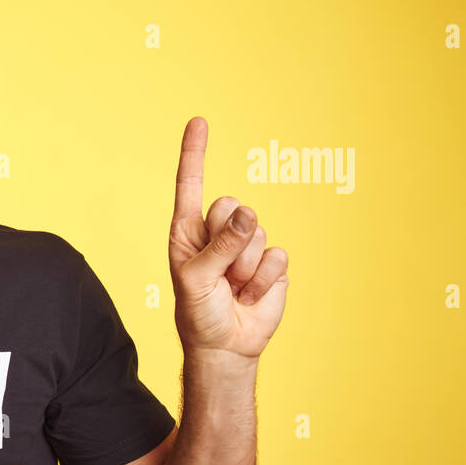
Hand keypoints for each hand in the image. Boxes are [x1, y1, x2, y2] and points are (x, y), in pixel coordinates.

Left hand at [169, 117, 288, 360]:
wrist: (226, 344)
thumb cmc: (198, 312)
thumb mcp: (195, 280)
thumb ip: (219, 246)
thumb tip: (247, 214)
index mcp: (189, 231)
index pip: (191, 185)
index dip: (195, 153)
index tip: (199, 121)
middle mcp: (218, 231)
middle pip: (230, 206)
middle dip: (226, 241)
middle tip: (218, 272)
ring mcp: (247, 244)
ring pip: (256, 233)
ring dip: (244, 267)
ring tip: (232, 287)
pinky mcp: (272, 262)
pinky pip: (276, 256)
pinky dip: (263, 280)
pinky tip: (250, 294)